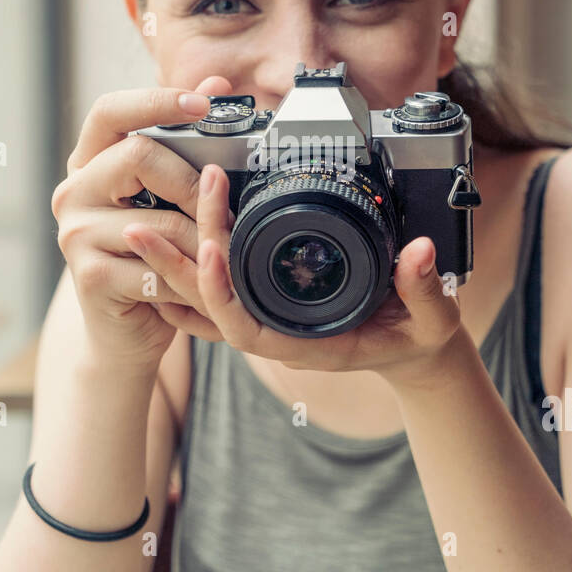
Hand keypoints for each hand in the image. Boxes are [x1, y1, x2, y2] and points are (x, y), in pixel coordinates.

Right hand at [51, 76, 235, 369]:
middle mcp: (73, 191)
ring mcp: (74, 234)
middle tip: (223, 205)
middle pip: (138, 155)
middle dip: (194, 182)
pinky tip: (205, 287)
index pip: (111, 110)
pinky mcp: (88, 276)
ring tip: (227, 253)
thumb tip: (217, 84)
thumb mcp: (169, 199)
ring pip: (160, 221)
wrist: (126, 333)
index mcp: (90, 162)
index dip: (157, 100)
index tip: (205, 102)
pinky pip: (159, 268)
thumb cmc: (153, 258)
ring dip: (204, 242)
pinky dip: (193, 280)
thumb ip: (187, 144)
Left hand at [170, 162, 466, 382]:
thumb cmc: (421, 336)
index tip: (210, 250)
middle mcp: (279, 332)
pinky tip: (161, 243)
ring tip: (138, 224)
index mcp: (308, 343)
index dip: (223, 293)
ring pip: (208, 296)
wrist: (415, 348)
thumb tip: (421, 252)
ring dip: (173, 262)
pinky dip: (188, 271)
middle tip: (146, 223)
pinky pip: (218, 291)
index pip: (248, 327)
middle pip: (213, 307)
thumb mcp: (433, 318)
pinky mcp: (270, 300)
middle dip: (179, 265)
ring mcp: (270, 317)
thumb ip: (427, 289)